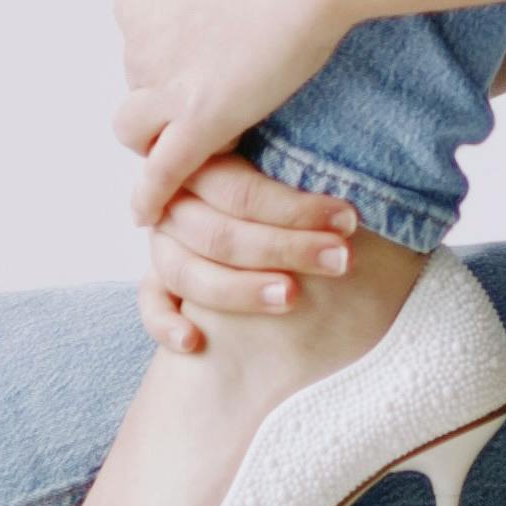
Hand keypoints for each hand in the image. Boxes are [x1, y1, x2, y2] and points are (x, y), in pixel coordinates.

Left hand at [109, 0, 363, 235]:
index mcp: (140, 0)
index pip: (140, 45)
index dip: (171, 60)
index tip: (203, 65)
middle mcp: (140, 42)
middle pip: (140, 87)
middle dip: (166, 99)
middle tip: (213, 105)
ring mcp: (166, 85)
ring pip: (135, 131)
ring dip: (157, 142)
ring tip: (190, 153)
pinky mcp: (199, 122)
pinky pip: (161, 172)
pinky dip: (151, 196)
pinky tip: (148, 214)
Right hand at [136, 150, 363, 356]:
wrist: (257, 218)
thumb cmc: (295, 195)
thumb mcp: (294, 166)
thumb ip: (307, 166)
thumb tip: (354, 189)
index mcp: (206, 164)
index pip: (241, 191)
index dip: (295, 209)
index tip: (347, 221)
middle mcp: (179, 202)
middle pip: (220, 234)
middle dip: (285, 248)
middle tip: (339, 259)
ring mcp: (164, 244)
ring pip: (186, 272)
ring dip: (239, 290)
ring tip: (290, 297)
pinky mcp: (158, 283)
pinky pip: (151, 304)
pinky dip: (166, 324)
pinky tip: (193, 341)